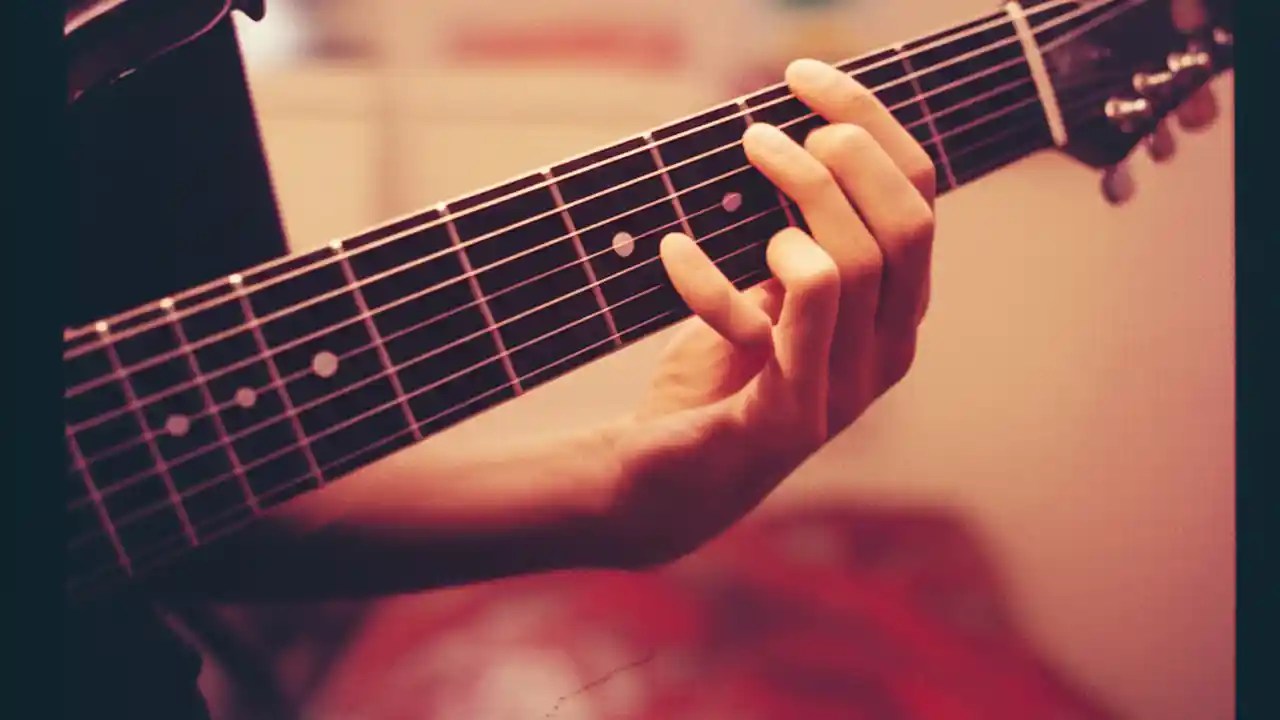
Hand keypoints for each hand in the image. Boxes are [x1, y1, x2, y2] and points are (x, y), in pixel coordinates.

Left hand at [598, 59, 936, 567]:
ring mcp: (840, 391)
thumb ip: (801, 235)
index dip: (873, 125)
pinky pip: (764, 325)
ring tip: (740, 159)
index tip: (806, 74)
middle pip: (903, 227)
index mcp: (894, 313)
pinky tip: (671, 252)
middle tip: (766, 130)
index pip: (920, 201)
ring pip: (847, 267)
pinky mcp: (782, 419)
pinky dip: (711, 277)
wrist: (666, 482)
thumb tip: (796, 136)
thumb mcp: (769, 294)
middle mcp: (885, 352)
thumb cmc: (719, 378)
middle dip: (842, 155)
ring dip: (791, 196)